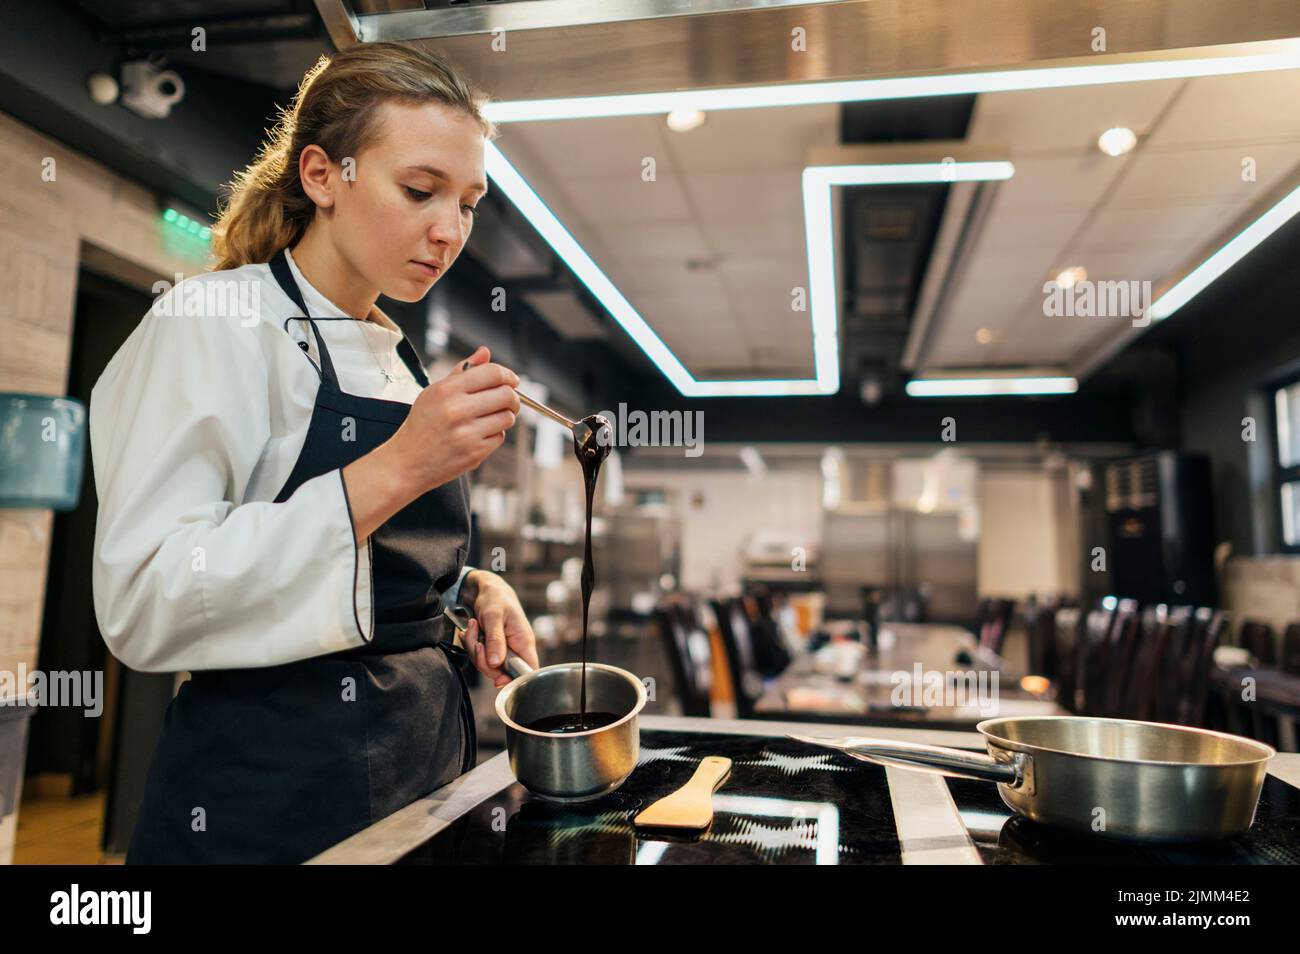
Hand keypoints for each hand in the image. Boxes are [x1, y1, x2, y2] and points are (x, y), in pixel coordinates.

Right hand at [387, 346, 520, 495]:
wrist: (407, 462)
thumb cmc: (421, 425)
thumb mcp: (434, 392)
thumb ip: (462, 371)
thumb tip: (484, 352)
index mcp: (447, 390)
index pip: (492, 373)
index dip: (508, 375)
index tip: (511, 380)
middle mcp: (457, 410)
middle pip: (506, 395)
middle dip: (513, 396)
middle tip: (508, 400)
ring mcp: (467, 433)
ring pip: (507, 417)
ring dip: (505, 416)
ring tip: (490, 417)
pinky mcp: (475, 453)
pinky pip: (500, 437)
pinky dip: (495, 434)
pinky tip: (479, 433)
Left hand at [460, 570, 539, 687]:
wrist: (487, 589)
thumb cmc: (495, 598)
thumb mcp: (493, 616)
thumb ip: (495, 640)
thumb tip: (496, 663)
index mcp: (523, 642)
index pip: (528, 670)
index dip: (515, 680)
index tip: (498, 679)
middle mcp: (515, 648)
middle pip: (501, 672)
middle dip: (483, 660)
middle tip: (477, 642)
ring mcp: (503, 649)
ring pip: (487, 665)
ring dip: (474, 649)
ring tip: (472, 628)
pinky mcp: (492, 648)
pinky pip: (480, 656)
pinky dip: (471, 644)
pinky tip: (470, 630)